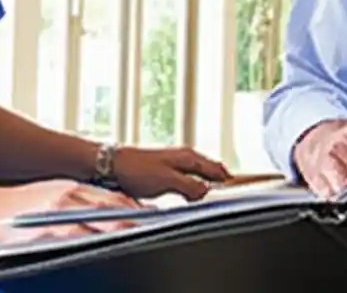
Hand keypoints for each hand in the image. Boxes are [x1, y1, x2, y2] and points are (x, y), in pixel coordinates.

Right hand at [0, 179, 142, 243]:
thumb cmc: (17, 208)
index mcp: (70, 186)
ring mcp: (58, 209)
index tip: (150, 212)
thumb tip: (103, 211)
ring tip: (136, 232)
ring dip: (119, 224)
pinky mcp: (48, 227)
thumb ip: (76, 201)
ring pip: (97, 216)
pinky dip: (93, 236)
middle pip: (109, 203)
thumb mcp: (50, 195)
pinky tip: (104, 242)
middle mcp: (67, 193)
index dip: (133, 204)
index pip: (109, 195)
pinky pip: (76, 232)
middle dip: (133, 213)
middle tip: (153, 223)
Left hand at [112, 146, 230, 200]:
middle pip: (206, 167)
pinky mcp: (162, 169)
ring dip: (204, 179)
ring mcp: (171, 162)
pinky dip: (191, 182)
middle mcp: (181, 156)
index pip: (213, 167)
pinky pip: (184, 175)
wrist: (112, 165)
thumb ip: (189, 186)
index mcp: (187, 157)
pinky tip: (188, 190)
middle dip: (217, 175)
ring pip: (195, 171)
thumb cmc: (137, 169)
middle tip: (228, 185)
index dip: (224, 176)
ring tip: (212, 187)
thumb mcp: (168, 180)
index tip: (234, 184)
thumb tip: (206, 191)